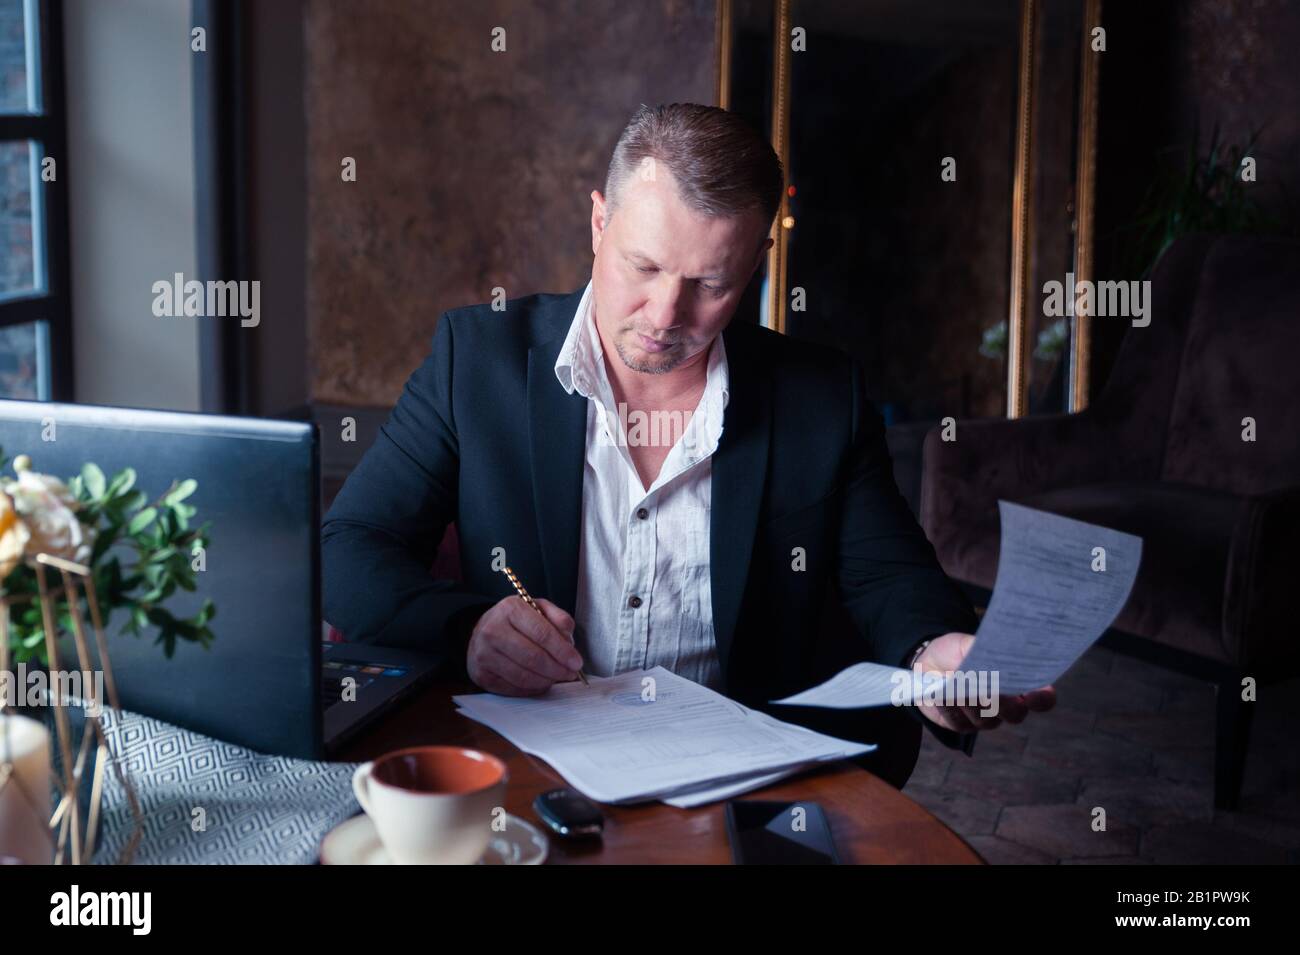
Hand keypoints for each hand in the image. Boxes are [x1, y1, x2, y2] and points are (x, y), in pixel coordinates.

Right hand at [466, 596, 584, 695]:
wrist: (485, 630)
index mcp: (510, 608)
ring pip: (523, 676)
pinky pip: (513, 687)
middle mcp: (492, 630)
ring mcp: (484, 654)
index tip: (576, 662)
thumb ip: (558, 617)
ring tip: (558, 677)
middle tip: (570, 673)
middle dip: (557, 669)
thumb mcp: (538, 608)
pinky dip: (532, 688)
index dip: (562, 651)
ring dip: (547, 680)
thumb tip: (568, 635)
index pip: (542, 633)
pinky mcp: (481, 674)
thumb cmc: (516, 620)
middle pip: (533, 657)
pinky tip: (541, 682)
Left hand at [912, 632, 1055, 732]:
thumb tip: (997, 653)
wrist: (925, 663)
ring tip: (959, 684)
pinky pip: (958, 722)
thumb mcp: (968, 644)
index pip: (1041, 699)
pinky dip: (950, 707)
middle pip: (1015, 714)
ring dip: (972, 701)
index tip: (1037, 691)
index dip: (1042, 698)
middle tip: (992, 687)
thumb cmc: (955, 652)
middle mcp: (1005, 707)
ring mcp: (983, 720)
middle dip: (1004, 701)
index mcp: (1016, 686)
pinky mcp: (960, 726)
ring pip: (984, 719)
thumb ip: (984, 649)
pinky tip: (941, 694)